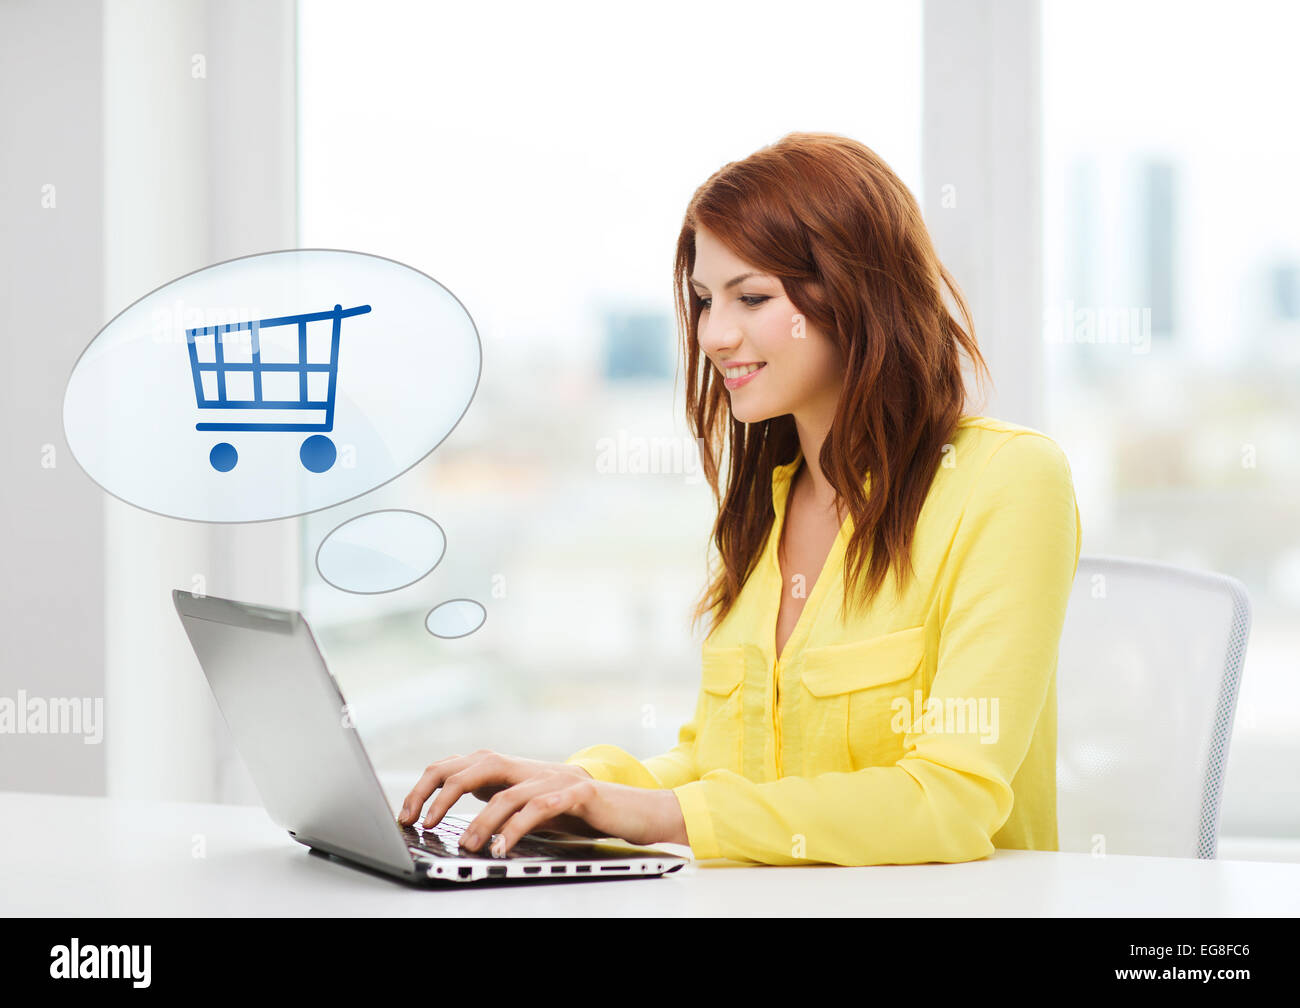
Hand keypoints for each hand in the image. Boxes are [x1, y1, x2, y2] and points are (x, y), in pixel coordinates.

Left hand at [398, 749, 687, 854]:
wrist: (633, 809)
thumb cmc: (578, 812)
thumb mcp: (528, 806)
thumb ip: (497, 802)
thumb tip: (455, 813)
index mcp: (511, 769)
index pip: (457, 766)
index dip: (427, 787)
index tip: (405, 815)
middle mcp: (527, 768)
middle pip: (471, 768)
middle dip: (439, 795)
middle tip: (420, 823)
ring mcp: (551, 777)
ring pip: (504, 792)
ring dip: (478, 821)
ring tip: (464, 845)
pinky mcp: (576, 793)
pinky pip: (539, 807)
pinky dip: (516, 828)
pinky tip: (503, 847)